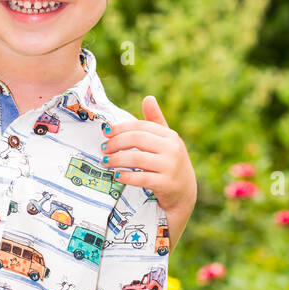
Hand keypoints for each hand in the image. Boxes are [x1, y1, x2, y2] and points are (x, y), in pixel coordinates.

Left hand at [101, 95, 196, 212]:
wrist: (184, 192)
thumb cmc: (170, 163)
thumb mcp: (166, 141)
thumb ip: (156, 121)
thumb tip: (148, 98)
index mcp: (170, 136)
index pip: (141, 126)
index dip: (121, 128)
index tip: (106, 133)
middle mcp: (172, 149)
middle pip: (138, 139)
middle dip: (117, 143)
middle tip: (104, 148)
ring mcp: (170, 166)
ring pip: (137, 158)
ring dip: (117, 159)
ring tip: (105, 162)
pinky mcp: (166, 184)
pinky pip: (142, 178)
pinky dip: (127, 176)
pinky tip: (116, 176)